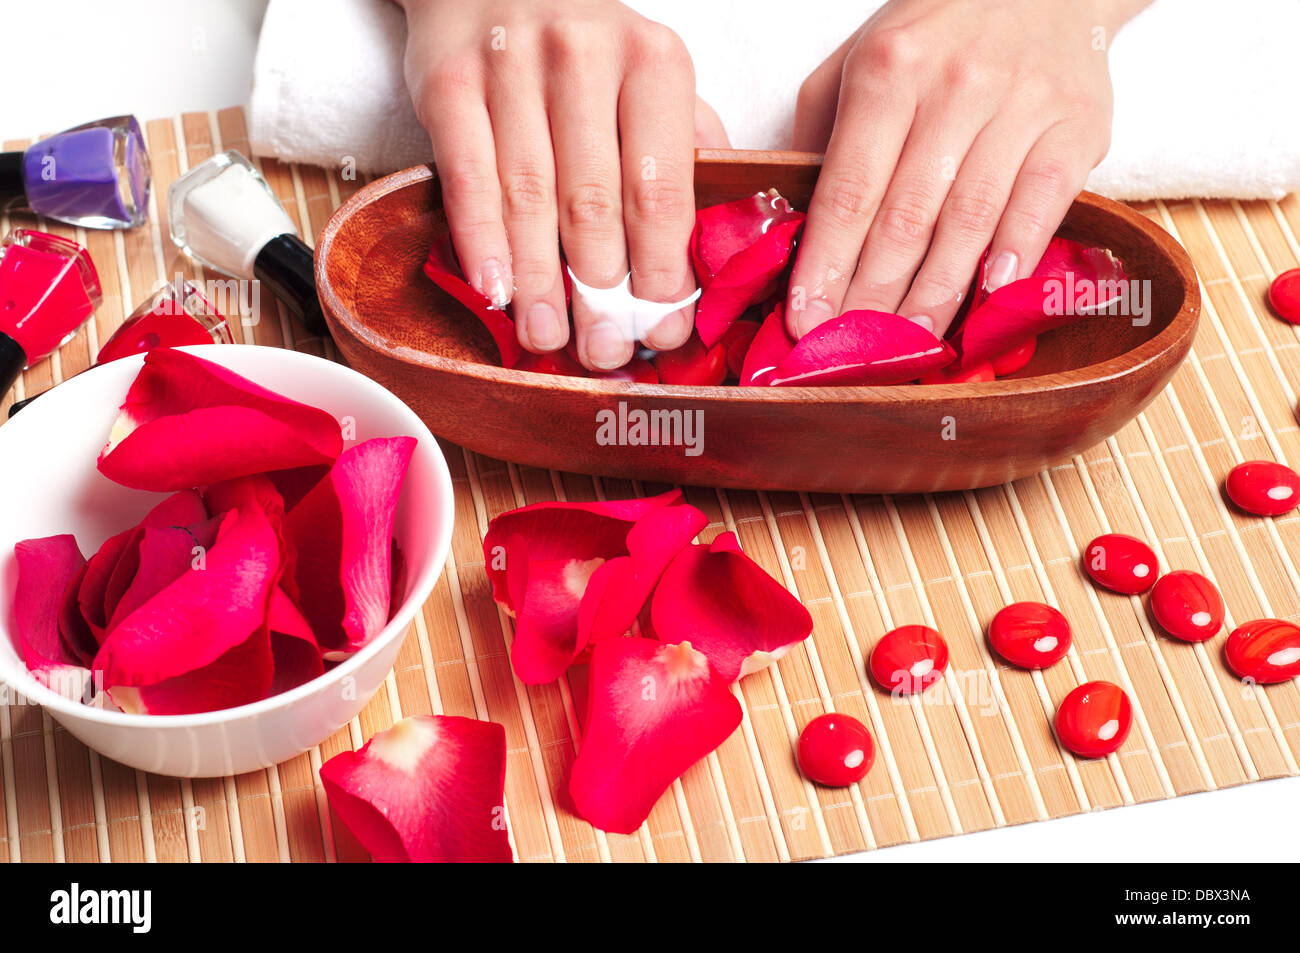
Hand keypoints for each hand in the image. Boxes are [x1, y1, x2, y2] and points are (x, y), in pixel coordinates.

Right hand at [399, 0, 722, 368]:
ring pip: (531, 198)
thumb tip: (724, 241)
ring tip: (548, 338)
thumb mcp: (651, 77)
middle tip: (605, 349)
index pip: (662, 188)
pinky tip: (496, 291)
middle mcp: (586, 57)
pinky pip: (469, 177)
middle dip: (603, 291)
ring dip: (541, 282)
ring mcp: (514, 68)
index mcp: (653, 62)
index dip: (665, 269)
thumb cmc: (583, 49)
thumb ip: (689, 147)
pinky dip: (481, 241)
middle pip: (596, 202)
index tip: (664, 326)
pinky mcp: (450, 83)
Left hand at [786, 0, 1148, 339]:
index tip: (805, 321)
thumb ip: (823, 134)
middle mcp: (952, 87)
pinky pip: (1042, 200)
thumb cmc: (938, 31)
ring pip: (968, 219)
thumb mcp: (859, 58)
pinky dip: (1017, 253)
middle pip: (904, 217)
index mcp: (887, 71)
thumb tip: (795, 223)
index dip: (825, 265)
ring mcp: (1019, 105)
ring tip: (910, 348)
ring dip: (936, 295)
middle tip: (851, 354)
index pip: (848, 190)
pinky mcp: (1076, 123)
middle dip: (871, 297)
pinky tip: (992, 298)